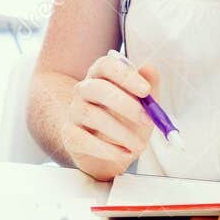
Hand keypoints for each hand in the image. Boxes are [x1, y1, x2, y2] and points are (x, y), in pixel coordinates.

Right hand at [60, 54, 160, 180]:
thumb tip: (149, 68)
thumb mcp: (144, 105)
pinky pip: (83, 140)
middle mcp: (84, 90)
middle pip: (96, 88)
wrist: (112, 151)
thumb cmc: (127, 121)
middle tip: (145, 119)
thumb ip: (149, 86)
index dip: (125, 76)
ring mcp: (74, 112)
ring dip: (119, 131)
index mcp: (101, 76)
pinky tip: (124, 154)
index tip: (145, 90)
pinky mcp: (70, 135)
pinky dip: (107, 149)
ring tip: (139, 145)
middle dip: (124, 104)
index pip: (106, 65)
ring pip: (90, 115)